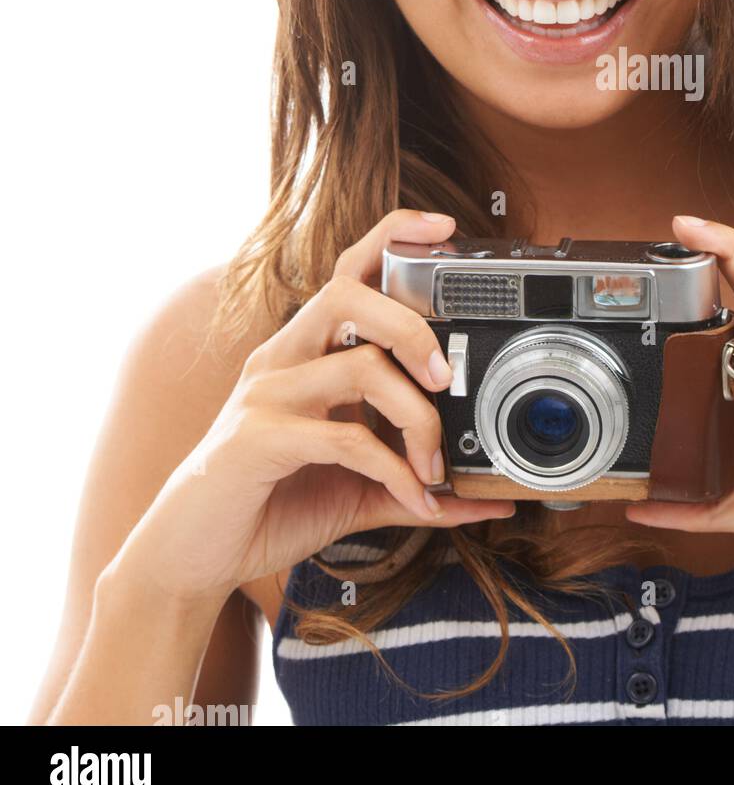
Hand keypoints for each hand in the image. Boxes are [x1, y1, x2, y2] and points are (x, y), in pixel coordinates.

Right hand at [118, 209, 513, 603]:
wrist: (193, 557)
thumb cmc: (272, 505)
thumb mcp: (359, 489)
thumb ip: (419, 483)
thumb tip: (490, 501)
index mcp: (305, 353)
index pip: (346, 273)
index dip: (392, 239)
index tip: (444, 227)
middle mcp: (282, 360)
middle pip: (348, 297)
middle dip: (411, 328)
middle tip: (446, 378)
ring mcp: (265, 396)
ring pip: (359, 367)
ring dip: (416, 417)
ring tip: (435, 465)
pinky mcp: (256, 440)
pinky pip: (345, 438)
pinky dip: (393, 471)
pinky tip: (414, 500)